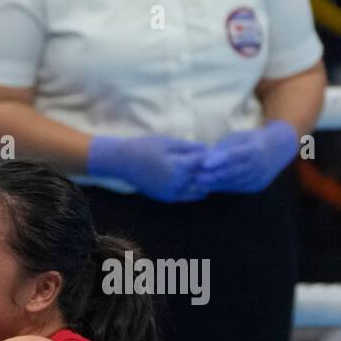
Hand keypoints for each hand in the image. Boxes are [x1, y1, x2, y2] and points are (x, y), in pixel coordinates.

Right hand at [86, 135, 207, 202]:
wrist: (122, 162)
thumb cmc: (145, 147)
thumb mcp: (170, 142)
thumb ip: (190, 147)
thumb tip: (209, 150)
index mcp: (180, 167)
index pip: (206, 162)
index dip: (214, 156)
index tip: (219, 152)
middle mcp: (178, 183)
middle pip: (205, 178)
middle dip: (212, 172)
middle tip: (218, 165)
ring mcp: (171, 193)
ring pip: (199, 191)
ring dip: (205, 184)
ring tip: (210, 176)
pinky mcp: (166, 198)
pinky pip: (187, 197)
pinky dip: (195, 192)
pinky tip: (200, 186)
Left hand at [197, 120, 297, 193]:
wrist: (279, 149)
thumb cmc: (252, 140)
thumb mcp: (239, 137)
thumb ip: (223, 148)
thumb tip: (204, 158)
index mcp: (256, 148)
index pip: (235, 155)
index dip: (218, 160)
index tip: (203, 164)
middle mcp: (259, 164)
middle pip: (232, 172)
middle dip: (213, 176)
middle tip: (196, 177)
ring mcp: (259, 177)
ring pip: (233, 183)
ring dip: (215, 184)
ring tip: (198, 183)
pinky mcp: (257, 186)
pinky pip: (236, 188)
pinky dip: (222, 187)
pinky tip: (210, 186)